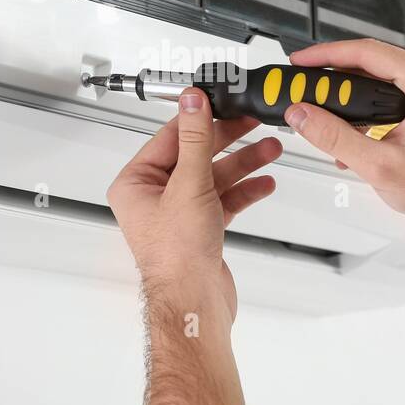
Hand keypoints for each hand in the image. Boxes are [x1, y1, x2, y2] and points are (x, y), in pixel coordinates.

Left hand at [107, 88, 282, 323]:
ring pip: (212, 177)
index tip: (220, 102)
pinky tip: (264, 183)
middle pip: (194, 156)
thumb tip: (193, 101)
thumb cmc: (178, 256)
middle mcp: (153, 198)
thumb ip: (195, 139)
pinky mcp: (199, 230)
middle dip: (228, 141)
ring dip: (242, 164)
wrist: (195, 303)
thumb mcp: (189, 184)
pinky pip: (223, 200)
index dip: (199, 119)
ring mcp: (177, 214)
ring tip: (269, 151)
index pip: (170, 138)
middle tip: (252, 123)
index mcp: (136, 183)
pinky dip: (244, 191)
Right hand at [284, 39, 404, 243]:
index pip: (368, 53)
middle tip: (308, 92)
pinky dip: (369, 106)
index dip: (327, 54)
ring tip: (328, 119)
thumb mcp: (378, 165)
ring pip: (380, 76)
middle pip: (373, 63)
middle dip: (336, 81)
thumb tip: (303, 115)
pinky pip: (393, 88)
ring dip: (352, 97)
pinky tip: (352, 129)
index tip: (303, 60)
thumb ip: (333, 136)